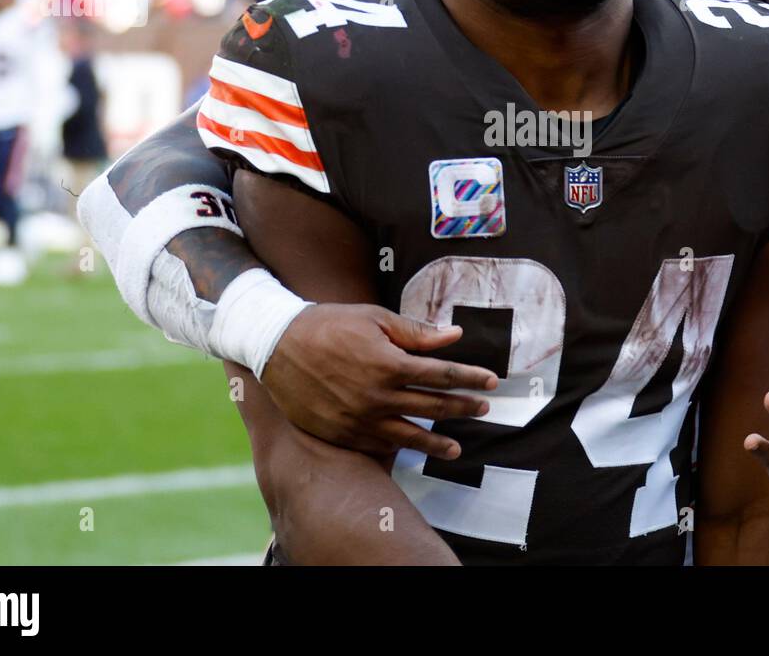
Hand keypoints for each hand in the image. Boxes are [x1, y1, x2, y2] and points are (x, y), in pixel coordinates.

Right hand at [260, 303, 498, 459]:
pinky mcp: (341, 432)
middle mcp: (378, 396)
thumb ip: (417, 332)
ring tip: (456, 449)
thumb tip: (456, 335)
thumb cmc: (330, 325)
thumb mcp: (375, 319)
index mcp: (390, 364)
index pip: (443, 374)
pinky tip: (412, 448)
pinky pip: (378, 445)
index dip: (471, 378)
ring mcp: (359, 419)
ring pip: (409, 436)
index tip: (491, 381)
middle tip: (484, 409)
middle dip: (463, 407)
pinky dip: (399, 448)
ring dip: (436, 442)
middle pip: (433, 406)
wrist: (277, 345)